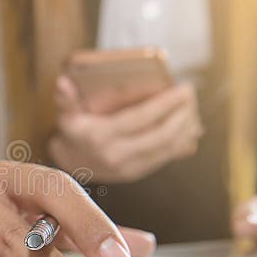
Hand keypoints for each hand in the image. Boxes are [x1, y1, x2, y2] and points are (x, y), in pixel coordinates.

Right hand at [49, 76, 202, 182]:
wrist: (71, 163)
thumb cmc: (74, 131)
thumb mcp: (66, 114)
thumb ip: (66, 98)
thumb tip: (63, 82)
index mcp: (101, 137)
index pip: (139, 119)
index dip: (165, 104)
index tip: (183, 89)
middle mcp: (116, 156)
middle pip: (160, 135)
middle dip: (182, 114)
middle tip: (190, 94)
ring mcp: (129, 168)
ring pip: (168, 148)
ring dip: (186, 128)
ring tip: (193, 108)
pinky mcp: (138, 173)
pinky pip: (166, 157)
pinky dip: (183, 142)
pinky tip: (191, 127)